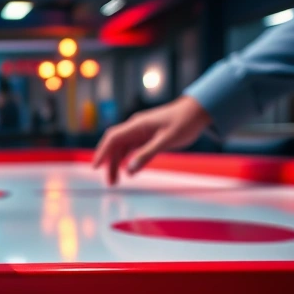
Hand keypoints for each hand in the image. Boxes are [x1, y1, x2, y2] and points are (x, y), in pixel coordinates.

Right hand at [92, 95, 212, 184]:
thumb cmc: (184, 123)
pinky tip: (129, 170)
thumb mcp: (167, 140)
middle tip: (110, 182)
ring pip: (123, 148)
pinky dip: (128, 159)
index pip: (112, 138)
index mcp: (137, 125)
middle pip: (115, 145)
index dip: (102, 152)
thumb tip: (129, 170)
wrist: (198, 111)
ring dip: (118, 163)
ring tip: (117, 180)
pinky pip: (133, 148)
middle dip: (109, 163)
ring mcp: (141, 131)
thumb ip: (147, 154)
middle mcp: (135, 127)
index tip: (95, 167)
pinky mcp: (148, 135)